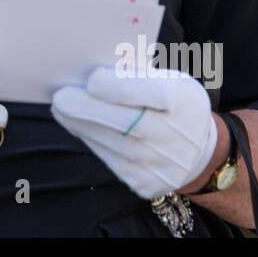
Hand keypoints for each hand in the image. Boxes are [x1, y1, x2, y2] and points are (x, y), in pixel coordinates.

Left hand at [51, 65, 216, 200]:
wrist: (198, 151)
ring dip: (81, 126)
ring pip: (111, 144)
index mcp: (182, 100)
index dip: (113, 86)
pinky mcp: (145, 183)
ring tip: (62, 109)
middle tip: (59, 97)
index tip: (90, 79)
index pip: (146, 93)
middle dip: (85, 109)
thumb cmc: (174, 104)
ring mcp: (160, 164)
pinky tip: (81, 127)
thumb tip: (89, 73)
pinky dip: (92, 141)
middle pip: (124, 124)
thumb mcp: (169, 80)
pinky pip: (110, 160)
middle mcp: (174, 136)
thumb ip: (135, 75)